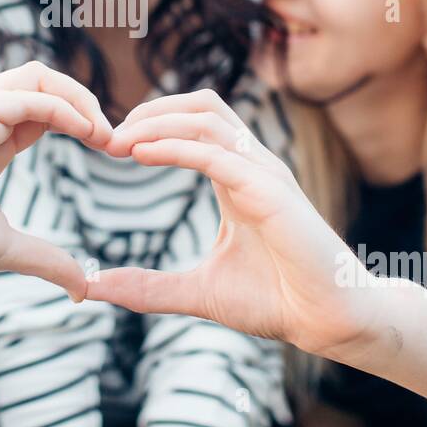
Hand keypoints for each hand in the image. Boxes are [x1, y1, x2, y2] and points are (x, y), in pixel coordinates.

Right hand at [0, 61, 113, 300]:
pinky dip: (61, 108)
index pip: (47, 110)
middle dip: (87, 100)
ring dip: (78, 97)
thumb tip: (84, 286)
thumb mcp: (3, 248)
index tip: (113, 150)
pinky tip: (86, 131)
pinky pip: (23, 97)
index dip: (85, 122)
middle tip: (115, 137)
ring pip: (35, 77)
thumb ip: (45, 259)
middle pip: (45, 82)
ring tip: (104, 131)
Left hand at [92, 89, 378, 357]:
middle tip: (108, 137)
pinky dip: (176, 147)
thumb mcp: (199, 292)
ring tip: (119, 142)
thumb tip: (97, 287)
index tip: (109, 146)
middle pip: (200, 105)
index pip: (194, 121)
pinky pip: (218, 154)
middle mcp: (253, 165)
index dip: (150, 123)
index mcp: (237, 177)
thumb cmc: (277, 300)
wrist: (328, 321)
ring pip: (208, 117)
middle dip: (150, 111)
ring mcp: (265, 174)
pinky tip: (142, 154)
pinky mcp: (271, 193)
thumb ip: (150, 287)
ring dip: (158, 122)